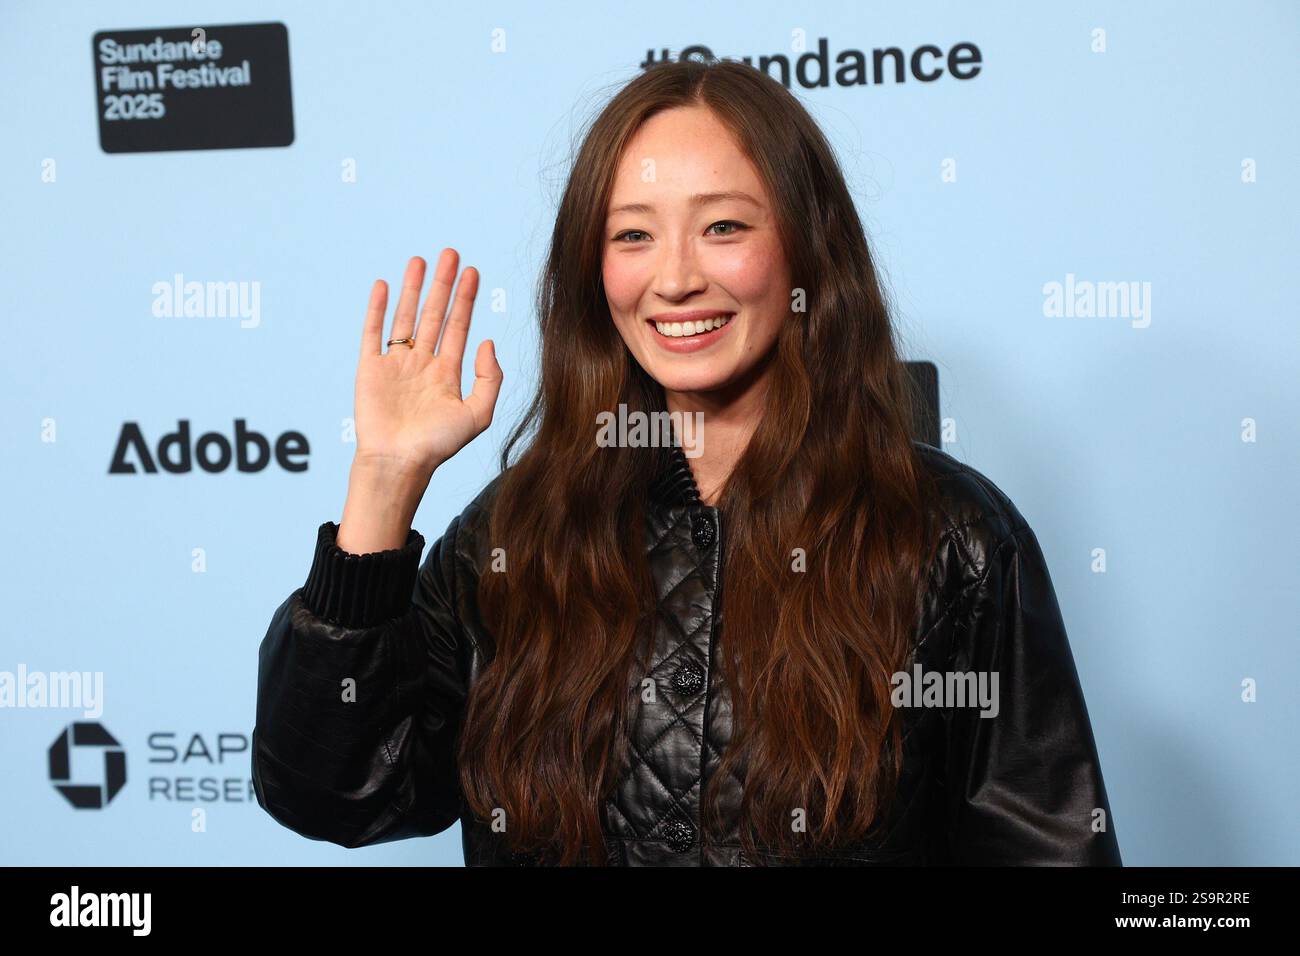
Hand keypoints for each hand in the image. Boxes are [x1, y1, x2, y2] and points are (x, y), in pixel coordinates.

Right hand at [352, 249, 502, 478]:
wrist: (398, 463)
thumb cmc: (437, 446)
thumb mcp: (477, 414)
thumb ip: (489, 378)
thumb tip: (487, 341)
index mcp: (447, 374)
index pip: (458, 327)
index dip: (466, 299)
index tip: (473, 272)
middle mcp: (422, 365)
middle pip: (434, 314)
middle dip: (444, 284)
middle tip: (451, 253)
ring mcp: (396, 365)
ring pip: (405, 317)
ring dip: (412, 288)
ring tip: (420, 260)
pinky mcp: (370, 369)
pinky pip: (373, 333)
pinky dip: (377, 309)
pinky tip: (383, 285)